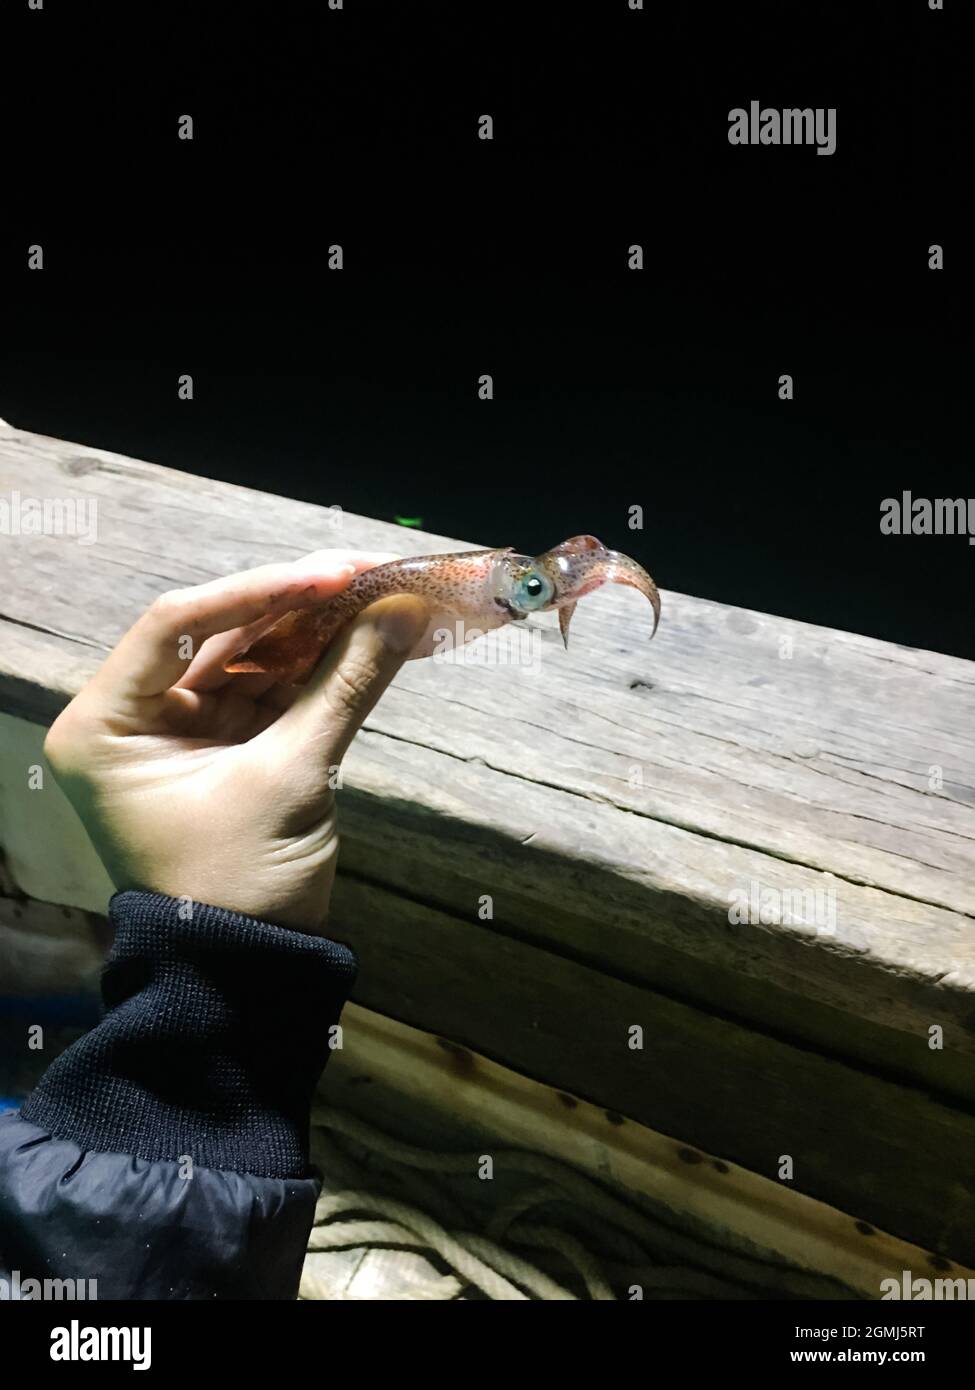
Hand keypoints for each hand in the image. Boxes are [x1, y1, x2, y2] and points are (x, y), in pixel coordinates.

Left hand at [43, 551, 428, 931]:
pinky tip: (366, 639)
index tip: (333, 574)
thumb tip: (403, 611)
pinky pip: (269, 693)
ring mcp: (177, 734)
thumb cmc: (238, 886)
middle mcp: (131, 719)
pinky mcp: (221, 751)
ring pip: (248, 659)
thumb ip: (345, 685)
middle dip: (297, 604)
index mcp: (106, 726)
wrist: (244, 974)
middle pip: (218, 635)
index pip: (178, 624)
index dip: (260, 589)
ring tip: (380, 598)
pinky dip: (316, 669)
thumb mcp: (292, 778)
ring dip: (313, 631)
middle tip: (369, 572)